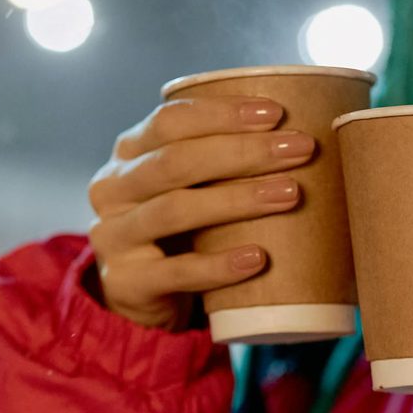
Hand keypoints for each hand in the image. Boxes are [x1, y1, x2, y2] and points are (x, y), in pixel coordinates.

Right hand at [87, 97, 314, 330]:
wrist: (137, 299)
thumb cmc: (177, 231)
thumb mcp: (184, 188)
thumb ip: (216, 162)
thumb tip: (295, 135)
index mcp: (129, 154)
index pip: (170, 121)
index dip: (222, 114)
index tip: (276, 113)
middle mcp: (113, 190)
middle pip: (175, 161)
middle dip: (243, 151)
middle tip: (300, 149)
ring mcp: (113, 237)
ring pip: (175, 210)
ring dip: (238, 199)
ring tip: (290, 194)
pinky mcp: (126, 283)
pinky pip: (176, 272)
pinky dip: (219, 265)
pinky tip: (258, 257)